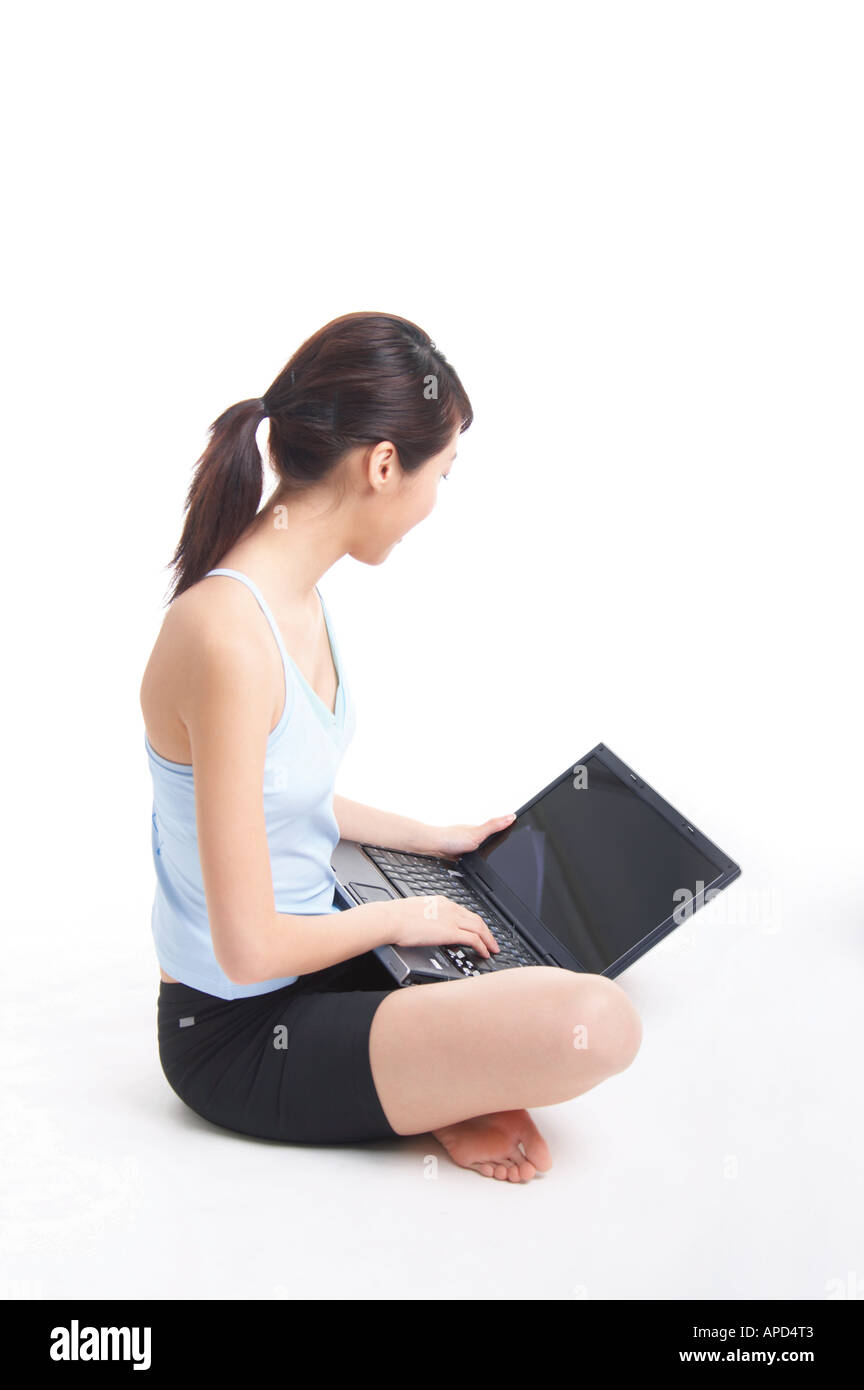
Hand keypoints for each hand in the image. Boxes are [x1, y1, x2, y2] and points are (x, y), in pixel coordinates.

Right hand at [381, 893, 500, 958]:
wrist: (390, 919)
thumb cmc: (395, 917)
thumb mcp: (414, 912)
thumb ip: (426, 917)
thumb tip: (426, 926)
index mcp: (441, 902)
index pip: (464, 912)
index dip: (474, 922)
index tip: (478, 930)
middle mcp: (449, 908)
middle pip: (476, 919)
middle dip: (487, 931)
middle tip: (492, 941)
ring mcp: (451, 919)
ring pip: (479, 928)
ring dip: (489, 940)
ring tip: (492, 949)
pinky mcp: (450, 932)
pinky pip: (473, 939)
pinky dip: (482, 946)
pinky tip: (484, 954)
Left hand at [420, 813, 516, 860]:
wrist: (432, 847)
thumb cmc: (451, 838)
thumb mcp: (477, 833)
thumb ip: (494, 826)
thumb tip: (511, 816)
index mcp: (480, 830)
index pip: (498, 826)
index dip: (509, 825)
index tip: (519, 820)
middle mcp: (474, 835)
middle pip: (491, 837)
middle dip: (500, 838)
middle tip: (512, 831)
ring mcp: (467, 844)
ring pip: (481, 847)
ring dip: (487, 849)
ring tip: (498, 848)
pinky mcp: (460, 854)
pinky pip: (473, 856)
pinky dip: (476, 857)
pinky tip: (477, 861)